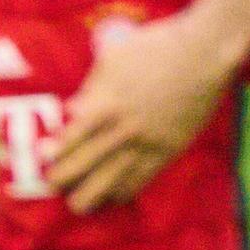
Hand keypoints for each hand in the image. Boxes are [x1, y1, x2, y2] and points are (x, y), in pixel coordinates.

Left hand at [47, 12, 241, 209]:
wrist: (205, 51)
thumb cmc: (157, 46)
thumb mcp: (115, 57)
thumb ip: (91, 87)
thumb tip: (70, 111)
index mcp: (105, 104)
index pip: (69, 142)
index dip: (53, 157)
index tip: (45, 162)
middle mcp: (122, 130)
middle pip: (81, 169)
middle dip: (62, 182)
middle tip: (55, 185)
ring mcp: (144, 144)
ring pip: (106, 185)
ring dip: (87, 198)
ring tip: (77, 203)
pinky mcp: (165, 152)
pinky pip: (137, 184)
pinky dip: (119, 194)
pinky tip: (110, 198)